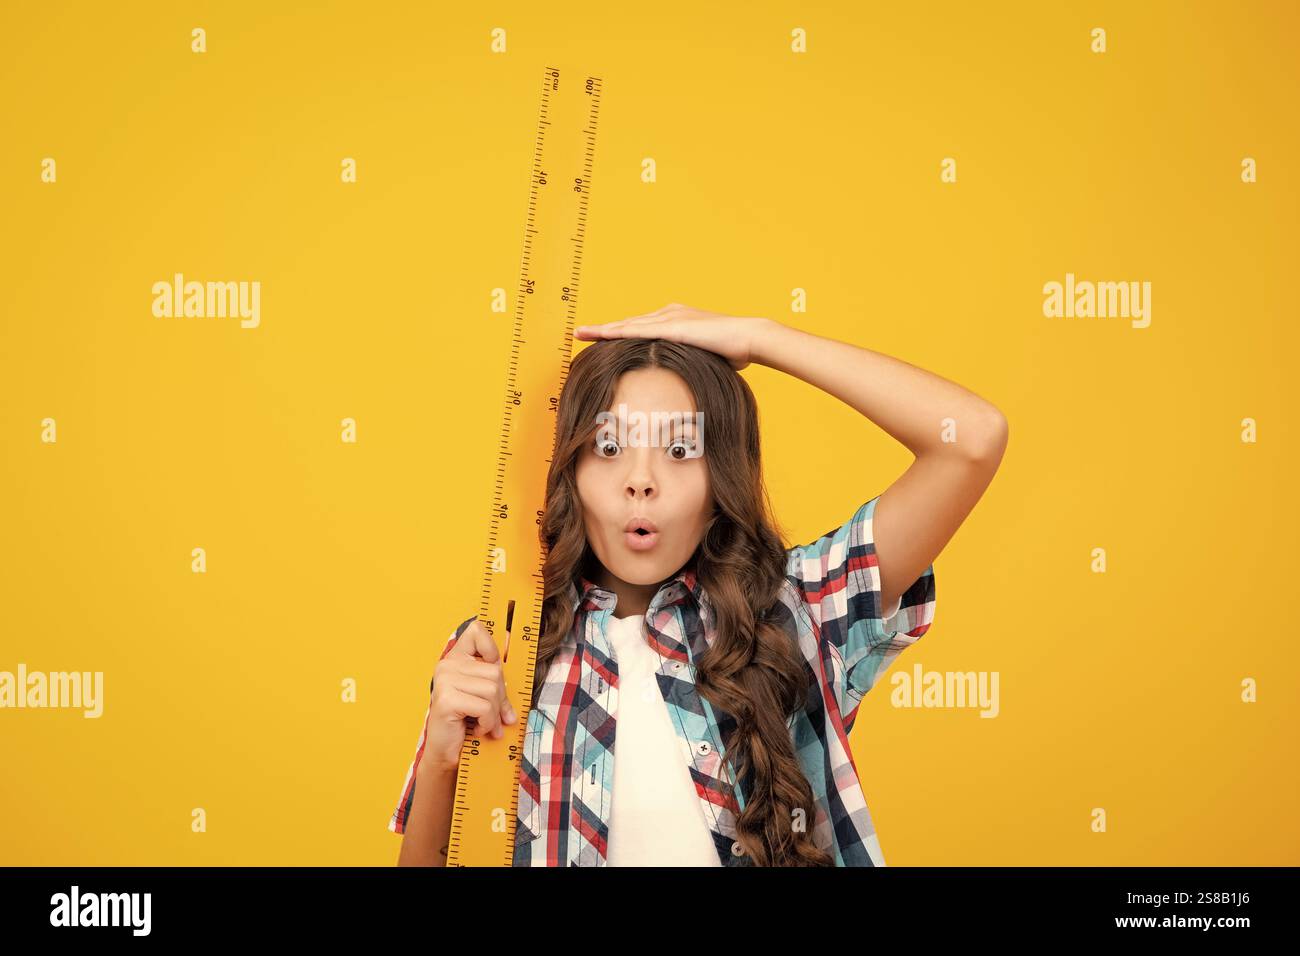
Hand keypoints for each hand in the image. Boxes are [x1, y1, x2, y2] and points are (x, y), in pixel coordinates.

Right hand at [420, 619, 516, 775]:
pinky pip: (484, 707)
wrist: (447, 753)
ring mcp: (444, 680)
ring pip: (492, 690)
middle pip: (495, 672)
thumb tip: (516, 652)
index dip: (494, 647)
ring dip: (494, 715)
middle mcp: (447, 665)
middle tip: (495, 716)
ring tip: (486, 724)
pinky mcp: (447, 699)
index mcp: (455, 658)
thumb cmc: (467, 722)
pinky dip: (487, 723)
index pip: (477, 630)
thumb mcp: (485, 694)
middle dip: (501, 699)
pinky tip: (478, 729)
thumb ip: (495, 676)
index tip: (497, 666)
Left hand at [575, 303, 771, 370]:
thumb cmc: (734, 351)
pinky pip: (640, 329)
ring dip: (604, 329)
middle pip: (629, 323)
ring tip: (581, 333)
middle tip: (579, 333)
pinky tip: (603, 334)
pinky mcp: (674, 325)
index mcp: (676, 320)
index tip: (600, 339)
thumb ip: (692, 362)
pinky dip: (619, 331)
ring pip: (629, 324)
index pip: (640, 328)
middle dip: (603, 330)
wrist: (750, 337)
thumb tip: (689, 378)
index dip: (619, 333)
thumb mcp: (705, 357)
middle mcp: (669, 314)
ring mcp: (671, 317)